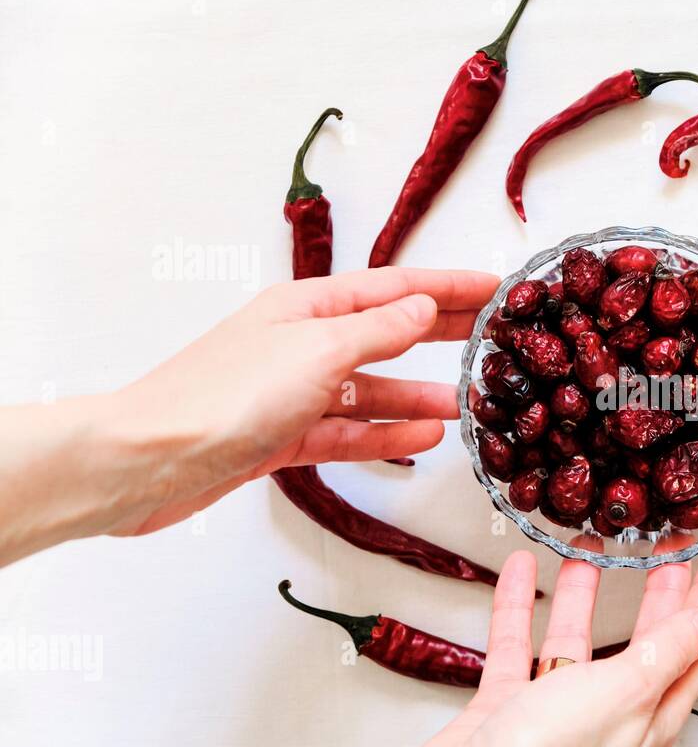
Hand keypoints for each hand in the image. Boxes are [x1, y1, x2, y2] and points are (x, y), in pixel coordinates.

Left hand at [110, 266, 497, 533]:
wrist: (153, 460)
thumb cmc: (222, 395)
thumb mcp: (318, 350)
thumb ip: (378, 332)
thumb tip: (424, 308)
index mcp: (307, 307)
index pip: (394, 288)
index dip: (448, 286)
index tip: (495, 287)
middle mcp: (301, 343)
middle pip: (387, 334)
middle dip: (441, 334)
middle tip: (493, 336)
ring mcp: (293, 392)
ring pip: (372, 389)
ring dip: (419, 395)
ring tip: (469, 402)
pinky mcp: (284, 438)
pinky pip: (350, 432)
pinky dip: (386, 434)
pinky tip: (422, 436)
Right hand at [381, 537, 697, 746]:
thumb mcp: (624, 691)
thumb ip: (667, 650)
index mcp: (651, 714)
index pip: (695, 642)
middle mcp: (609, 711)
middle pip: (644, 637)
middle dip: (659, 589)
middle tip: (671, 547)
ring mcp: (556, 708)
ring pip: (579, 636)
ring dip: (585, 590)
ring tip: (593, 547)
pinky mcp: (508, 706)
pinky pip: (519, 644)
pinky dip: (519, 605)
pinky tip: (520, 571)